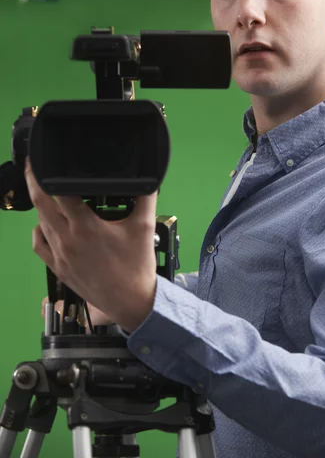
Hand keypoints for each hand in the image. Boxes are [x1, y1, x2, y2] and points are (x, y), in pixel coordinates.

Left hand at [26, 158, 157, 332]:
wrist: (131, 302)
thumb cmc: (137, 267)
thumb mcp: (145, 226)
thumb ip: (146, 197)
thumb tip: (149, 179)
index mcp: (85, 226)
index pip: (58, 192)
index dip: (47, 173)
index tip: (45, 162)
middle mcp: (67, 239)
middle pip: (40, 203)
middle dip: (35, 182)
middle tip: (36, 169)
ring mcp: (59, 255)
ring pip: (39, 222)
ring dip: (40, 204)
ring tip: (47, 192)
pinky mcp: (58, 268)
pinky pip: (39, 244)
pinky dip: (39, 230)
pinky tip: (48, 224)